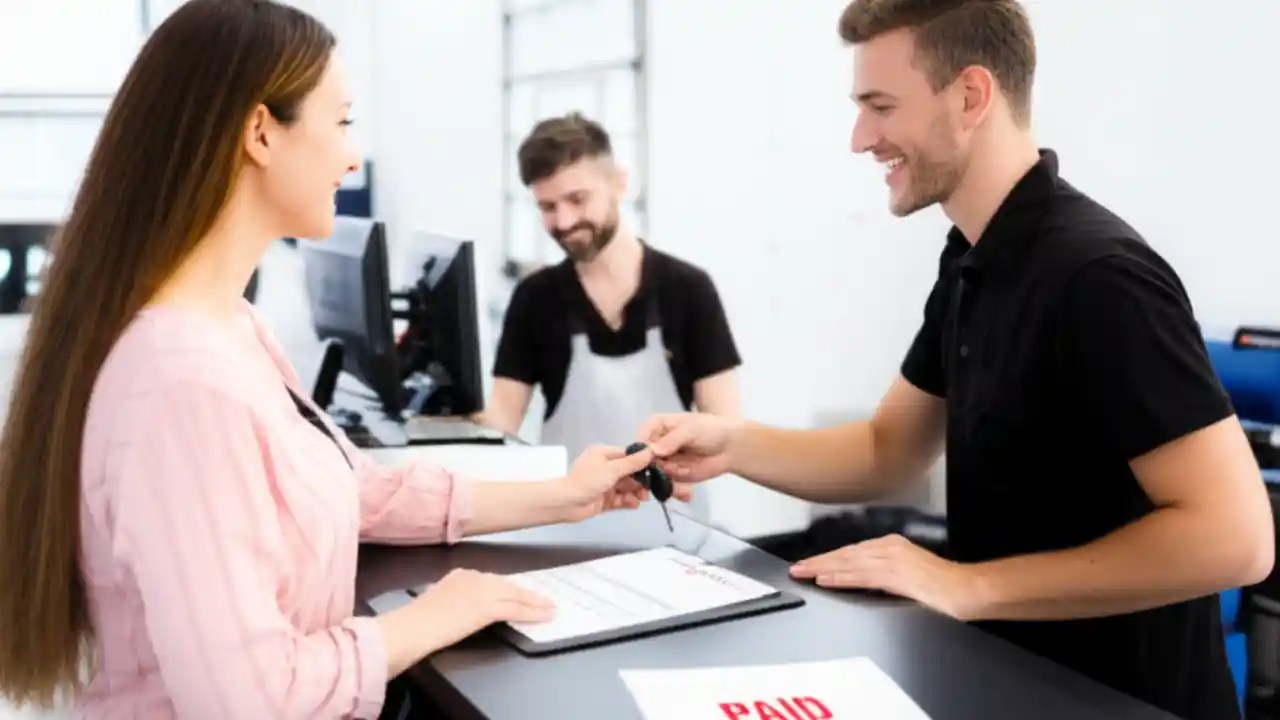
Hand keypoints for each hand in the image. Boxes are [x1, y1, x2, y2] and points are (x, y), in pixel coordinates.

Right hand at [413, 568, 554, 650]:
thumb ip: (451, 600)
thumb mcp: (436, 601)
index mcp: (460, 574)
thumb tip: (459, 609)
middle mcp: (474, 577)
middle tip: (543, 599)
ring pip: (516, 595)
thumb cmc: (417, 621)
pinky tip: (546, 615)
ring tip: (550, 607)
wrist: (413, 626)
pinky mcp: (487, 606)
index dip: (509, 588)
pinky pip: (516, 609)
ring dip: (536, 602)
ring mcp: (482, 590)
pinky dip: (534, 612)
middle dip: (526, 593)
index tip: (522, 593)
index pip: (492, 581)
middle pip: (507, 585)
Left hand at [554, 444, 673, 522]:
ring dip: (635, 492)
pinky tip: (634, 505)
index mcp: (604, 454)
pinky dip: (628, 501)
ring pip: (626, 487)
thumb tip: (650, 451)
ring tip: (641, 499)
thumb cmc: (587, 481)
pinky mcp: (605, 499)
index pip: (628, 455)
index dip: (642, 462)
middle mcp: (605, 467)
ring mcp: (605, 484)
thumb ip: (633, 462)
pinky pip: (621, 499)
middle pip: (629, 473)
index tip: (656, 469)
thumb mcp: (612, 469)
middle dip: (640, 481)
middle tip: (648, 489)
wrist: (567, 503)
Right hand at [638, 412, 740, 482]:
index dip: (641, 448)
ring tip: (681, 484)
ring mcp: (664, 462)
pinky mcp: (673, 476)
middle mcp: (656, 445)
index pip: (642, 436)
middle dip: (650, 470)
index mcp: (657, 426)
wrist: (731, 448)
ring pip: (654, 475)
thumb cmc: (711, 430)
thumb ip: (672, 440)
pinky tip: (686, 492)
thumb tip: (653, 451)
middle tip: (663, 476)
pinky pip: (667, 485)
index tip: (647, 458)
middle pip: (644, 459)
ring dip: (663, 482)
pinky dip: (674, 490)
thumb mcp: (691, 429)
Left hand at [788, 534, 983, 620]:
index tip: (812, 563)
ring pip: (849, 563)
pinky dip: (841, 577)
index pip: (853, 551)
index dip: (830, 557)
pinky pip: (861, 575)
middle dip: (819, 561)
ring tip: (803, 572)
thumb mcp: (909, 573)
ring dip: (823, 568)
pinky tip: (825, 579)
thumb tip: (864, 579)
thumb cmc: (943, 584)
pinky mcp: (895, 574)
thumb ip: (887, 574)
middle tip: (796, 567)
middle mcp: (889, 547)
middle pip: (846, 554)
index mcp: (892, 544)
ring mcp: (892, 559)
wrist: (964, 588)